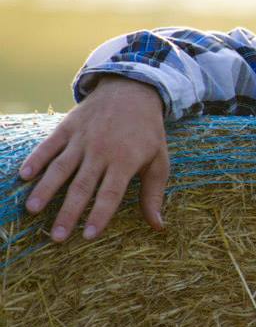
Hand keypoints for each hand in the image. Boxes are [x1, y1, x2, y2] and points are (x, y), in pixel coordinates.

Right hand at [18, 75, 169, 240]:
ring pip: (61, 167)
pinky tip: (24, 176)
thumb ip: (154, 194)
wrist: (133, 90)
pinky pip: (49, 145)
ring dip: (45, 189)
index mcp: (126, 161)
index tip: (88, 236)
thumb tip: (158, 226)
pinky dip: (36, 159)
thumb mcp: (159, 160)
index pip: (110, 193)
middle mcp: (101, 151)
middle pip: (82, 186)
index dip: (100, 215)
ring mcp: (82, 138)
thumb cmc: (148, 132)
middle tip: (56, 236)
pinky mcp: (68, 127)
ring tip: (32, 210)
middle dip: (68, 212)